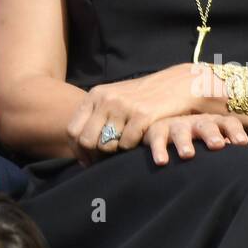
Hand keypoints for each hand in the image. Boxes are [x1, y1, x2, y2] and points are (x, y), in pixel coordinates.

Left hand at [66, 63, 225, 162]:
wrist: (175, 84)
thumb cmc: (142, 98)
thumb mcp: (114, 100)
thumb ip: (97, 118)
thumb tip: (81, 150)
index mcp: (96, 95)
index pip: (73, 130)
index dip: (78, 151)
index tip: (86, 162)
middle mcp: (106, 99)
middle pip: (87, 140)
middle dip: (95, 155)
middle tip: (104, 162)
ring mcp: (123, 106)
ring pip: (106, 145)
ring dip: (115, 153)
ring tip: (125, 149)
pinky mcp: (142, 115)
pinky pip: (127, 144)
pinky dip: (132, 149)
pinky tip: (139, 142)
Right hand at [143, 113, 247, 165]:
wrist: (166, 129)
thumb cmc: (198, 141)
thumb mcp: (214, 141)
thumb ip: (228, 147)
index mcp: (214, 123)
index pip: (228, 123)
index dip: (235, 131)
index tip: (242, 143)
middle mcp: (196, 122)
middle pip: (206, 125)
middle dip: (211, 134)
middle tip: (217, 145)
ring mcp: (176, 124)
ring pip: (181, 130)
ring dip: (184, 142)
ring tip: (187, 155)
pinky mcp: (157, 130)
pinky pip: (157, 139)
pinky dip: (158, 149)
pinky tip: (162, 162)